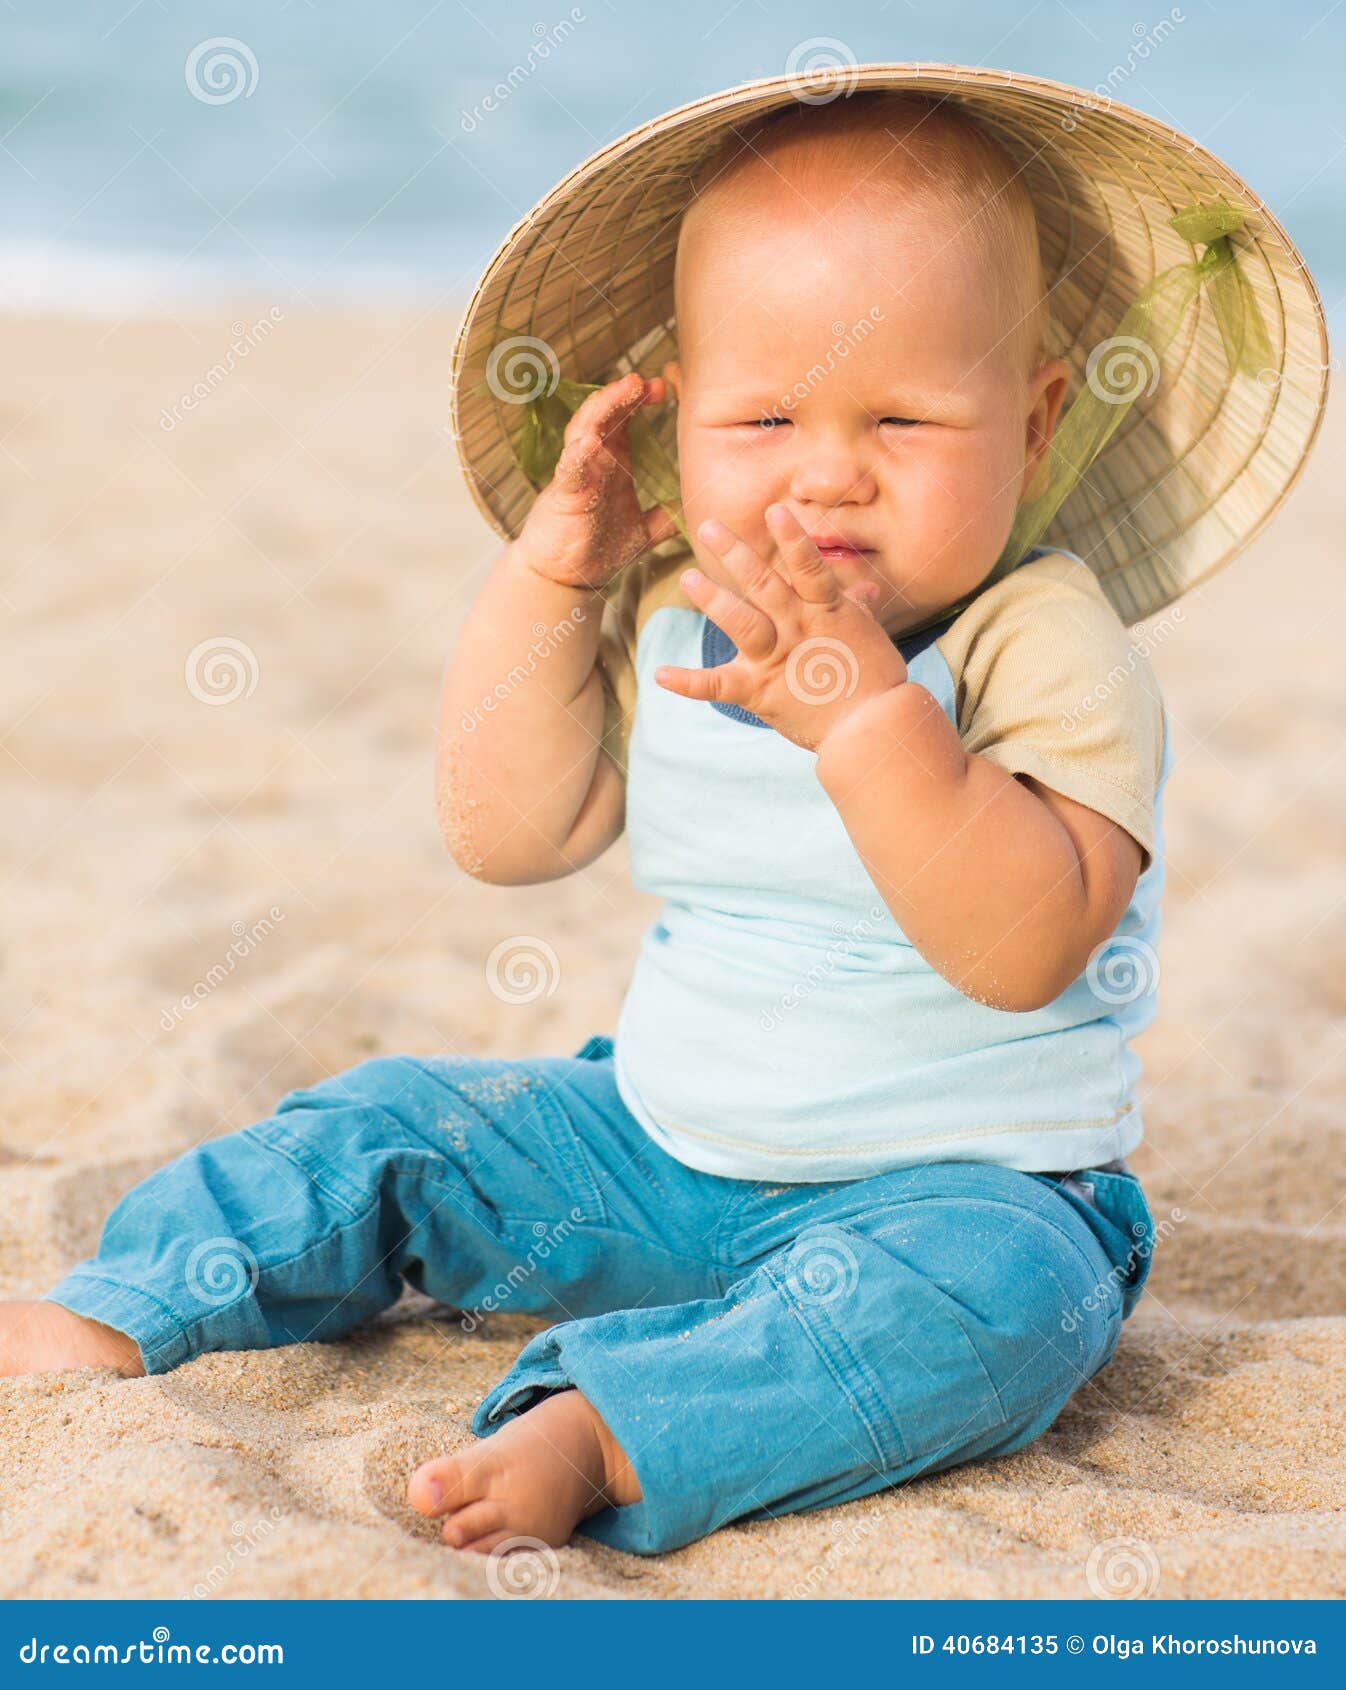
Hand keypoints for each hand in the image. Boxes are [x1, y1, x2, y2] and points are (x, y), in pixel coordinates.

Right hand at [512, 371, 678, 591]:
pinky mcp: (564, 497)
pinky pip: (569, 471)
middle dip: (625, 395)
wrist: (566, 578)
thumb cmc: (598, 549)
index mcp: (612, 464)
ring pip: (585, 431)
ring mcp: (578, 477)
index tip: (665, 387)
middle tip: (648, 381)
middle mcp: (594, 463)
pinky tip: (590, 441)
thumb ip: (667, 518)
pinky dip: (577, 455)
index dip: (640, 400)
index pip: (624, 421)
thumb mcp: (644, 532)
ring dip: (604, 409)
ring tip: (623, 390)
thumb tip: (698, 511)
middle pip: (606, 416)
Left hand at [654, 505, 908, 751]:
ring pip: (741, 622)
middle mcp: (797, 629)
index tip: (774, 510)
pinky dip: (688, 682)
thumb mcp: (867, 635)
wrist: (872, 727)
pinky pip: (719, 686)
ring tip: (688, 578)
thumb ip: (855, 608)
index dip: (792, 538)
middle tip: (709, 527)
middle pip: (763, 585)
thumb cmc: (875, 679)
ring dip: (713, 599)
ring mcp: (776, 659)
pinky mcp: (759, 692)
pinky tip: (660, 675)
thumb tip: (866, 589)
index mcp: (825, 612)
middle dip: (736, 554)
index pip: (808, 567)